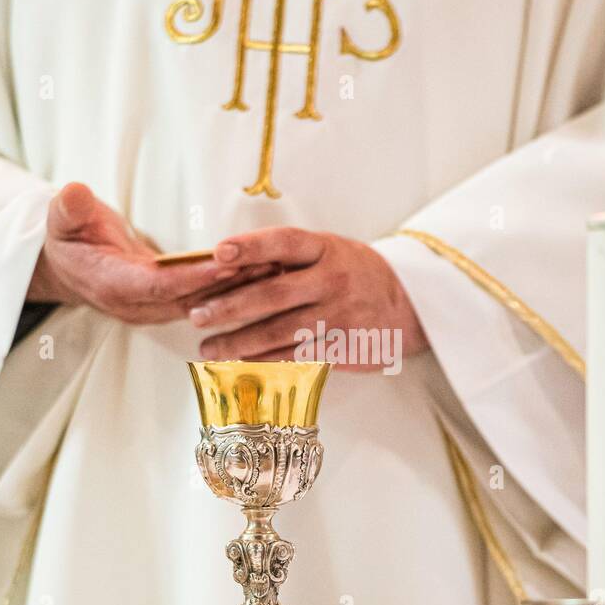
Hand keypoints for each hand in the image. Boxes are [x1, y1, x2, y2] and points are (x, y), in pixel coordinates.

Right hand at [27, 183, 268, 321]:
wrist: (68, 270)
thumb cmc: (67, 240)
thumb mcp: (60, 219)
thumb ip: (69, 208)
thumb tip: (73, 193)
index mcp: (112, 285)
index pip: (159, 285)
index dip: (193, 276)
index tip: (225, 261)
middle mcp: (137, 305)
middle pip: (191, 298)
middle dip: (230, 284)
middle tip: (270, 263)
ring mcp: (154, 310)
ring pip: (204, 303)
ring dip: (240, 288)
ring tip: (278, 267)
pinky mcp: (169, 306)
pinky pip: (206, 300)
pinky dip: (233, 288)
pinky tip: (265, 273)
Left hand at [189, 227, 427, 368]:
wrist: (408, 306)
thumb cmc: (354, 274)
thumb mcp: (330, 252)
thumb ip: (289, 258)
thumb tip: (228, 264)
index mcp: (327, 249)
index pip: (284, 243)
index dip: (250, 247)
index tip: (217, 253)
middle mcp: (333, 280)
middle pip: (273, 294)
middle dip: (229, 306)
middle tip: (196, 317)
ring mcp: (339, 316)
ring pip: (280, 331)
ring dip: (239, 342)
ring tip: (208, 348)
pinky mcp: (343, 347)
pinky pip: (297, 355)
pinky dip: (266, 359)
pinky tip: (242, 362)